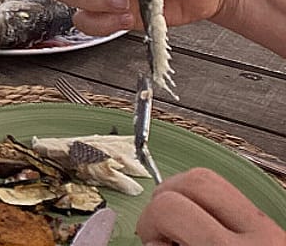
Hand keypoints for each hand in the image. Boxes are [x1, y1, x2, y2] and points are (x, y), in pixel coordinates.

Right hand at [135, 168, 285, 245]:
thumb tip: (151, 242)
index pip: (171, 208)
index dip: (149, 223)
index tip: (152, 242)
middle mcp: (257, 233)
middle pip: (195, 181)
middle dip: (166, 199)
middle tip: (162, 229)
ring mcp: (269, 227)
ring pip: (214, 181)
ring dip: (186, 197)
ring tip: (180, 225)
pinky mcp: (272, 227)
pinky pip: (231, 198)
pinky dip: (207, 207)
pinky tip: (202, 231)